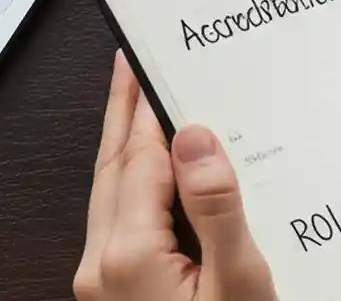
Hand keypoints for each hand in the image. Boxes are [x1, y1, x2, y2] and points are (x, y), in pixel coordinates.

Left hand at [74, 52, 274, 300]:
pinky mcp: (113, 293)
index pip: (142, 159)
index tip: (157, 62)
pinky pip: (117, 221)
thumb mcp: (238, 284)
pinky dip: (132, 183)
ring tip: (135, 101)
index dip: (151, 109)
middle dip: (123, 112)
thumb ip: (216, 210)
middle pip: (113, 168)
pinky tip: (153, 171)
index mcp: (129, 254)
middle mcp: (101, 265)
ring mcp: (101, 281)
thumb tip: (195, 138)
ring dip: (125, 145)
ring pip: (110, 193)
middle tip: (131, 63)